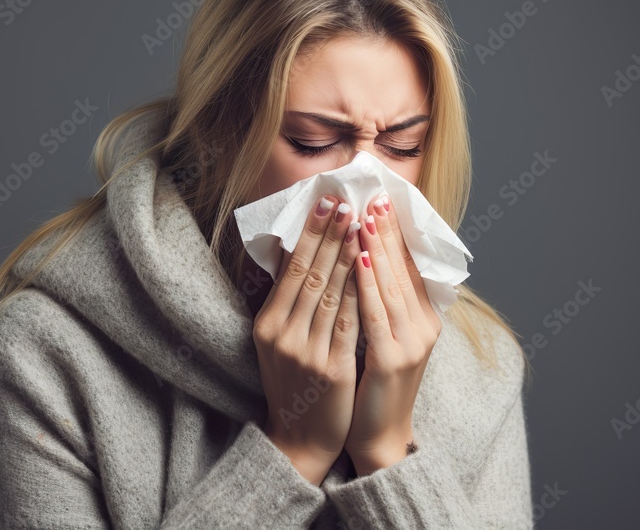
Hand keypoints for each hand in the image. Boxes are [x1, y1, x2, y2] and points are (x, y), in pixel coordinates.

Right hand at [252, 194, 363, 484]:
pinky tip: (371, 269)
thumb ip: (287, 303)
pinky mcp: (331, 368)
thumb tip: (301, 253)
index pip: (292, 269)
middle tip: (344, 201)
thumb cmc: (294, 384)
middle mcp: (282, 335)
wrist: (301, 439)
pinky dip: (360, 292)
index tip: (325, 202)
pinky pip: (349, 322)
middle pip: (310, 274)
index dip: (310, 234)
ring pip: (330, 293)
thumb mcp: (278, 342)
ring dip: (347, 255)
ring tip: (360, 224)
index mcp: (267, 325)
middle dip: (329, 235)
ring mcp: (305, 352)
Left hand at [345, 192, 441, 474]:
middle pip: (403, 269)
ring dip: (377, 247)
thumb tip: (364, 258)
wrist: (378, 436)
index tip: (381, 201)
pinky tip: (359, 258)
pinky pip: (377, 313)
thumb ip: (380, 302)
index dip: (396, 233)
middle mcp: (423, 327)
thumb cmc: (374, 384)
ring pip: (391, 285)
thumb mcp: (383, 336)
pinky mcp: (392, 359)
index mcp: (423, 319)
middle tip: (375, 197)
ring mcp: (410, 343)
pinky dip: (368, 282)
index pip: (409, 267)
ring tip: (365, 217)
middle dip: (387, 231)